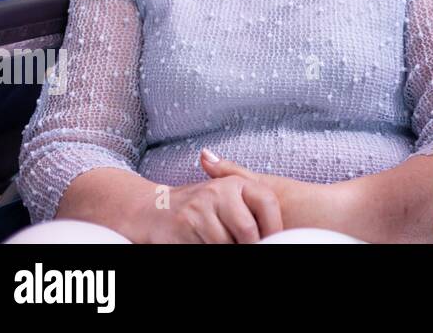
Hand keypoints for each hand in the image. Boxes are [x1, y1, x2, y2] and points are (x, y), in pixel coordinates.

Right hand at [133, 153, 282, 242]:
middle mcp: (217, 192)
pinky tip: (207, 244)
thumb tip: (281, 228)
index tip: (276, 240)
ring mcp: (197, 210)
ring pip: (225, 244)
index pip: (266, 202)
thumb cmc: (198, 206)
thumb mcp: (226, 194)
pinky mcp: (182, 227)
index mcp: (235, 183)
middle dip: (252, 244)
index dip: (274, 226)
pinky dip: (208, 250)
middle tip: (253, 247)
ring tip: (227, 243)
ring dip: (227, 249)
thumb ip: (252, 201)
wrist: (152, 210)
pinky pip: (205, 248)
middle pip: (248, 231)